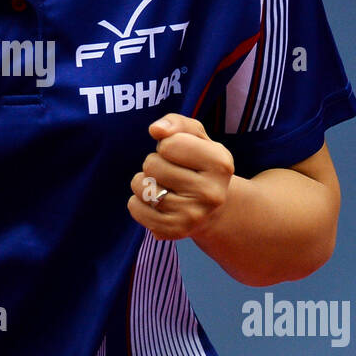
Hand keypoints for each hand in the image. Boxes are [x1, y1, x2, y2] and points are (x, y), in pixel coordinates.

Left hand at [128, 113, 234, 240]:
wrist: (210, 207)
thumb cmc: (198, 163)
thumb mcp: (195, 137)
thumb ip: (177, 123)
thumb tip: (156, 129)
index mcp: (221, 163)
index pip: (169, 144)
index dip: (167, 145)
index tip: (180, 154)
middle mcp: (211, 193)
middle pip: (152, 165)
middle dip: (155, 163)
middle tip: (171, 172)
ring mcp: (193, 216)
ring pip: (141, 186)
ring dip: (144, 182)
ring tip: (163, 186)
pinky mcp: (173, 232)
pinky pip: (134, 207)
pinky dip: (138, 201)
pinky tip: (155, 203)